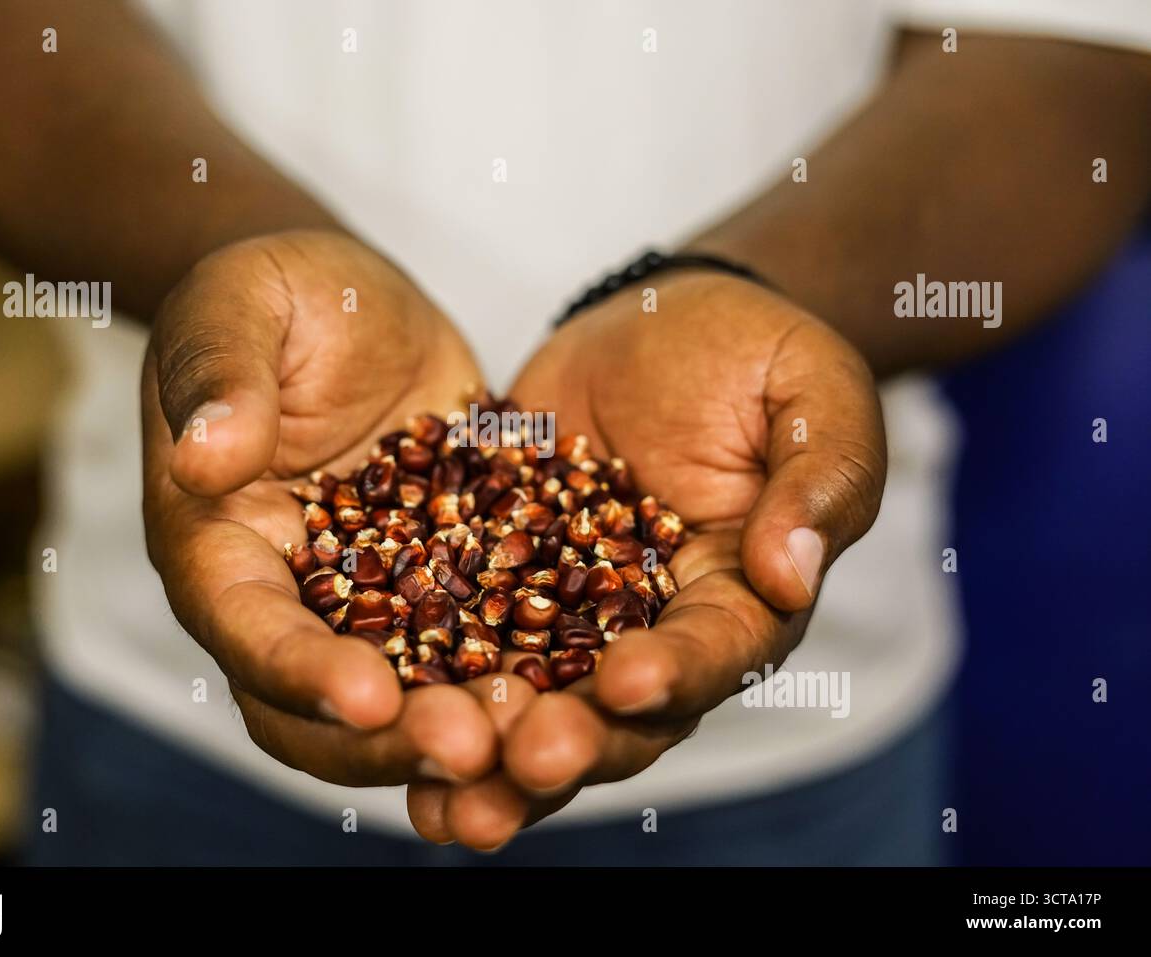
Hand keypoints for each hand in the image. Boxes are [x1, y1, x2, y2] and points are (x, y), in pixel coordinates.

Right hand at [142, 230, 499, 786]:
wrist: (347, 301)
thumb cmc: (271, 295)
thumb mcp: (236, 311)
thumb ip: (218, 381)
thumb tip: (204, 460)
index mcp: (219, 548)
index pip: (247, 631)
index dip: (302, 674)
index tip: (371, 699)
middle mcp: (290, 598)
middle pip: (324, 708)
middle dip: (395, 741)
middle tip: (478, 751)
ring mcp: (371, 601)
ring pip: (411, 697)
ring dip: (471, 730)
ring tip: (543, 740)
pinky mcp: (443, 582)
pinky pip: (482, 641)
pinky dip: (528, 671)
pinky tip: (595, 683)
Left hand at [406, 271, 886, 848]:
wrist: (660, 322)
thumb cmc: (756, 354)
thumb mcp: (813, 397)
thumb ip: (819, 481)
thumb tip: (792, 573)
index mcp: (740, 602)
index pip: (715, 654)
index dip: (675, 675)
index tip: (628, 681)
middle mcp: (653, 632)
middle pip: (617, 714)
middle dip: (573, 744)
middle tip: (523, 761)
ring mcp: (570, 614)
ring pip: (533, 701)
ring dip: (490, 754)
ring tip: (444, 796)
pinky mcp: (499, 580)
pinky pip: (460, 638)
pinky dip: (426, 683)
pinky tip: (378, 722)